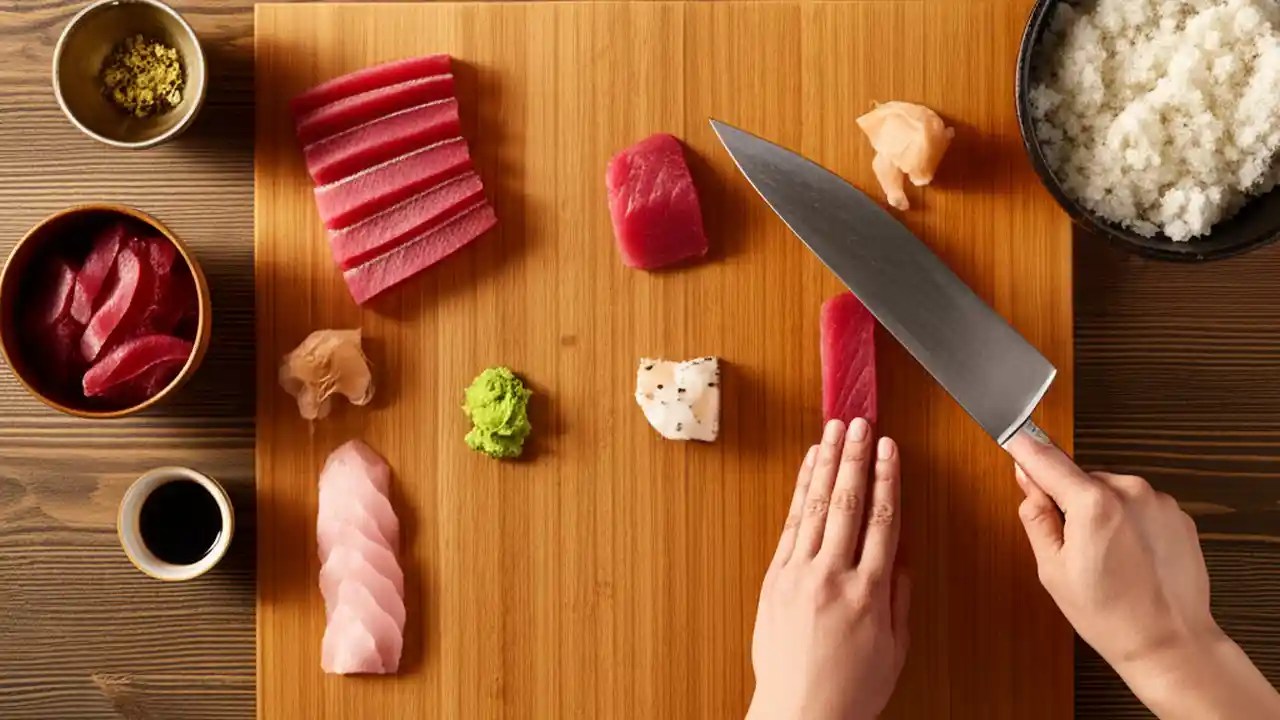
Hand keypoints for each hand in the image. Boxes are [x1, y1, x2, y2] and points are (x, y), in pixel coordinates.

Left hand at [747, 418, 909, 719]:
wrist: (799, 714)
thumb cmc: (851, 689)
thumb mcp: (895, 647)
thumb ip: (900, 595)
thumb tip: (902, 552)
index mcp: (870, 593)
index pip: (883, 520)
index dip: (887, 478)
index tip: (889, 448)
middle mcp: (833, 576)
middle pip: (848, 502)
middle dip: (855, 457)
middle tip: (860, 422)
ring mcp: (799, 575)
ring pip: (817, 507)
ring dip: (826, 463)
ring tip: (833, 431)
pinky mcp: (774, 579)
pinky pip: (791, 525)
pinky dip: (801, 492)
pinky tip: (809, 469)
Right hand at [1008, 435, 1279, 718]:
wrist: (1169, 643)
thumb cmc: (1111, 614)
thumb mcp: (1052, 569)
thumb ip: (1036, 516)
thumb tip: (1029, 482)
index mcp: (1093, 503)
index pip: (1045, 459)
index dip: (1023, 448)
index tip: (1010, 434)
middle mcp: (1130, 491)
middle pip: (1079, 478)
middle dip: (1068, 500)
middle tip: (1071, 545)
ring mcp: (1159, 501)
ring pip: (1109, 491)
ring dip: (1099, 511)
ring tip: (1107, 557)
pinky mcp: (1177, 513)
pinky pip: (1137, 505)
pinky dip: (1127, 522)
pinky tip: (1129, 557)